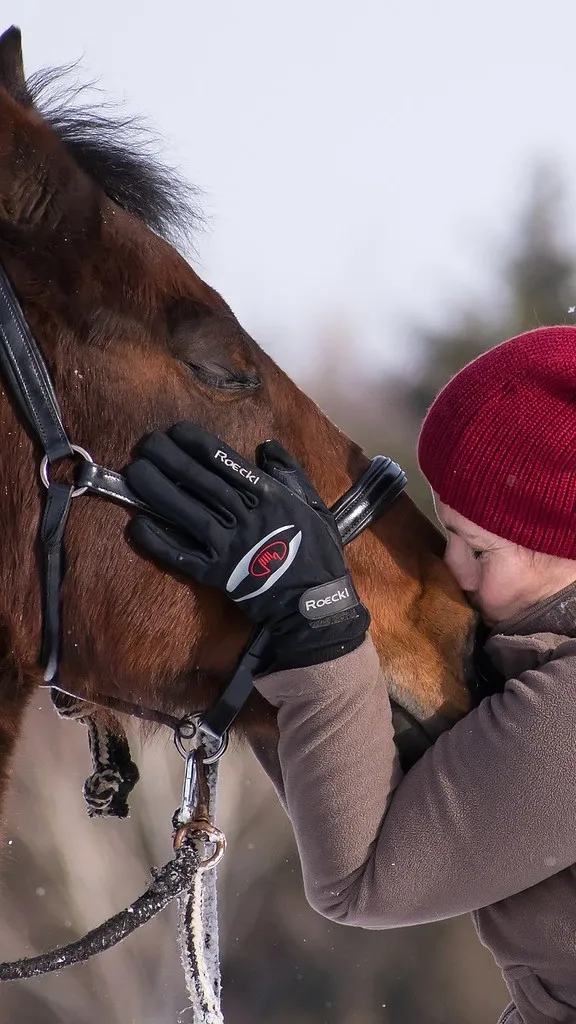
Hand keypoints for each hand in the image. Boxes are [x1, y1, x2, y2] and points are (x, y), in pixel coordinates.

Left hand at [125, 422, 369, 670]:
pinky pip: (183, 556)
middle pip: (201, 484)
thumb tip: (267, 445)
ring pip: (187, 514)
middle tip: (146, 443)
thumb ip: (290, 474)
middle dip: (171, 460)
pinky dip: (159, 542)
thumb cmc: (317, 551)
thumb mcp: (314, 505)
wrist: (314, 604)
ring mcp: (229, 548)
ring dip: (158, 492)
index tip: (176, 430)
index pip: (228, 465)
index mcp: (270, 499)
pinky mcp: (217, 575)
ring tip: (134, 472)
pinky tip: (136, 525)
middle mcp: (246, 519)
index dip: (199, 446)